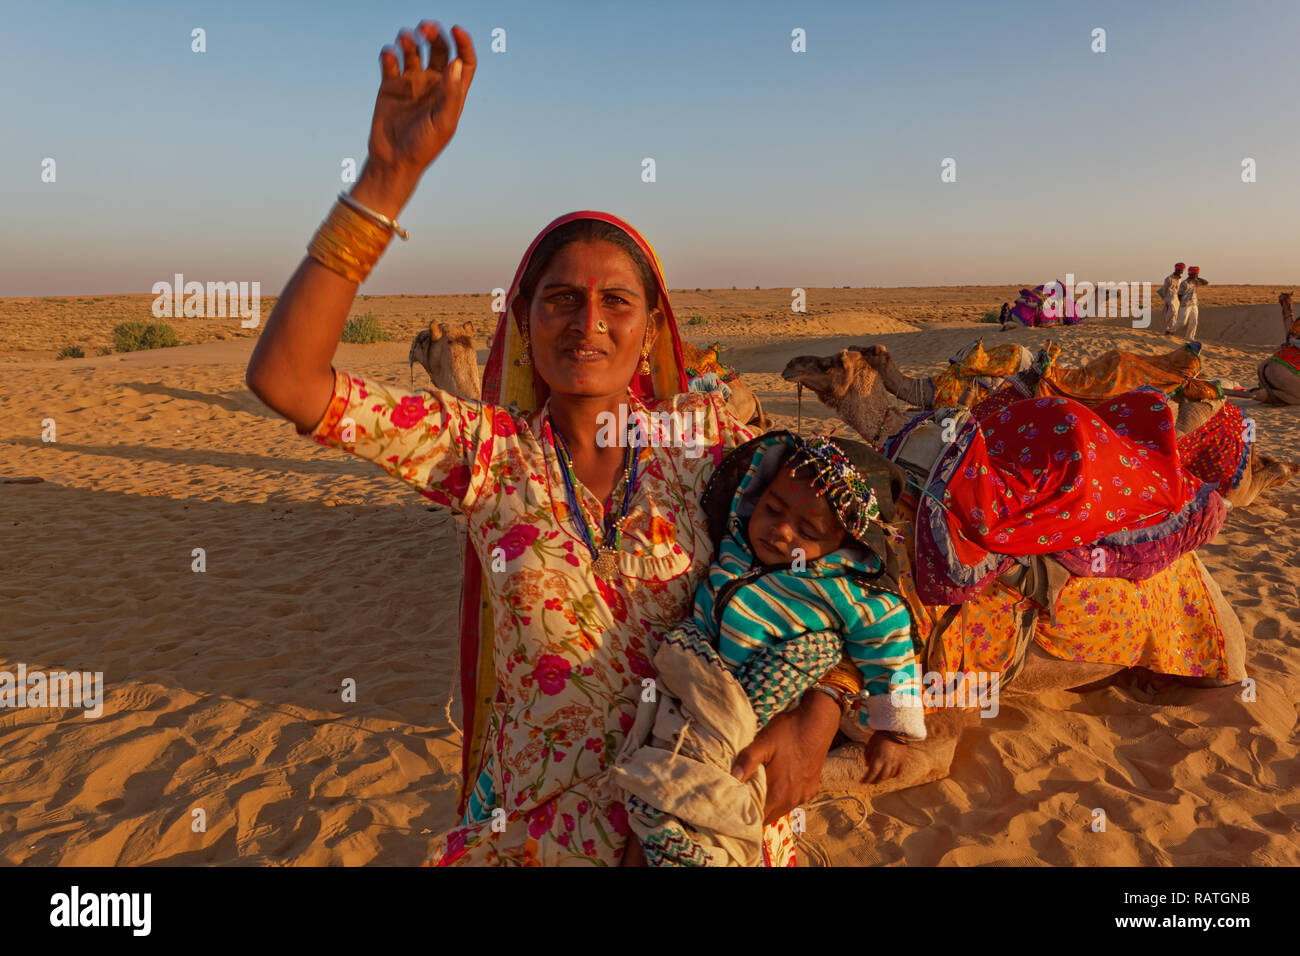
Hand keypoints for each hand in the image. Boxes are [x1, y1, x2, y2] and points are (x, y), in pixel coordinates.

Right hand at [354, 22, 476, 215]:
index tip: (456, 30)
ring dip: (410, 39)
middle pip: (438, 49)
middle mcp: (433, 83)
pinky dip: (389, 53)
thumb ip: (451, 92)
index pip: (464, 61)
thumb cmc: (424, 146)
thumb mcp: (443, 121)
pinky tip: (389, 57)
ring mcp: (411, 82)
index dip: (464, 43)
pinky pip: (390, 61)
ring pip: (413, 50)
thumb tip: (456, 61)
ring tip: (405, 39)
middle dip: (433, 34)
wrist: (394, 161)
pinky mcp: (390, 85)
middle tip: (424, 28)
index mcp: (452, 92)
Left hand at [732, 690, 839, 825]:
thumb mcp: (763, 743)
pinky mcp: (811, 788)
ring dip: (771, 803)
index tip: (737, 806)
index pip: (759, 817)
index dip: (747, 814)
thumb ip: (746, 762)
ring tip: (759, 790)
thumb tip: (732, 778)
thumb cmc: (788, 732)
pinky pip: (794, 800)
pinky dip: (784, 797)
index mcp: (778, 792)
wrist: (818, 722)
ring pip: (782, 808)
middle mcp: (792, 799)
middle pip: (770, 816)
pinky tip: (778, 782)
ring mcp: (804, 794)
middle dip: (757, 810)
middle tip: (745, 797)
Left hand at [862, 733, 907, 783]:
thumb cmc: (880, 735)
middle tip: (869, 781)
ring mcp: (896, 762)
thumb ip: (867, 756)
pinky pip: (898, 772)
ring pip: (889, 776)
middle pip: (881, 777)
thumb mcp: (870, 744)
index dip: (866, 779)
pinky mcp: (902, 761)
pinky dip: (892, 775)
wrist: (895, 729)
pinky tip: (888, 774)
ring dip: (882, 778)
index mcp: (879, 758)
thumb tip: (867, 766)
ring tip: (877, 778)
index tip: (861, 782)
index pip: (872, 773)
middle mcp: (888, 762)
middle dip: (874, 781)